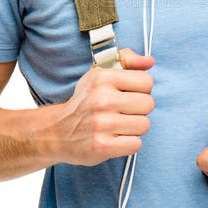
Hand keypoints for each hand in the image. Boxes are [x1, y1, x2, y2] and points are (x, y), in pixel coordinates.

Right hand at [44, 48, 154, 166]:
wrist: (58, 132)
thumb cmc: (85, 102)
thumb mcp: (100, 73)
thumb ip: (127, 61)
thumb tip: (149, 61)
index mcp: (102, 78)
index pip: (147, 81)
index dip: (142, 89)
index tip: (129, 94)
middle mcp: (102, 99)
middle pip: (148, 104)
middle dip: (139, 109)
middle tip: (123, 112)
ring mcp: (102, 124)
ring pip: (144, 125)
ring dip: (135, 128)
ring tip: (119, 126)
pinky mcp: (102, 146)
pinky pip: (136, 144)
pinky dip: (129, 143)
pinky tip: (116, 138)